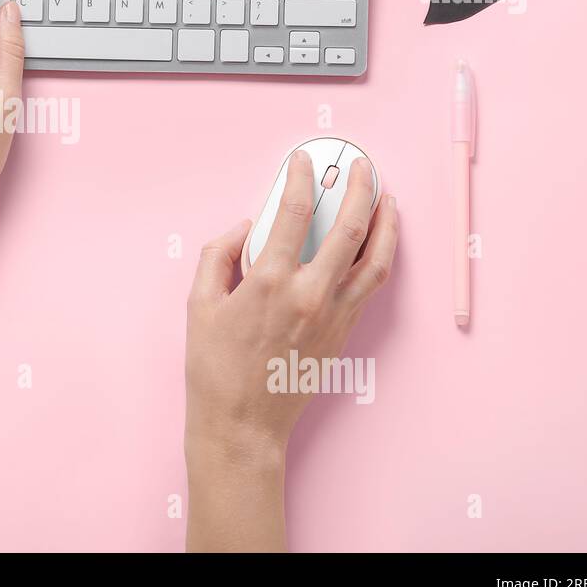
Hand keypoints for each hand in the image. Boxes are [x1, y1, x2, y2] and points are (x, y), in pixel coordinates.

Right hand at [186, 151, 398, 455]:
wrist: (242, 425)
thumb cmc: (215, 369)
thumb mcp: (198, 304)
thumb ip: (219, 255)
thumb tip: (244, 227)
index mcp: (270, 282)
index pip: (293, 212)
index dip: (300, 178)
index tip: (303, 162)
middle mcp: (310, 294)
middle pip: (349, 227)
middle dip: (359, 188)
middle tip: (360, 165)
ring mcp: (334, 314)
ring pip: (376, 258)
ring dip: (386, 222)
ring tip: (388, 198)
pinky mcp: (344, 332)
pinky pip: (371, 285)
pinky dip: (381, 256)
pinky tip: (379, 242)